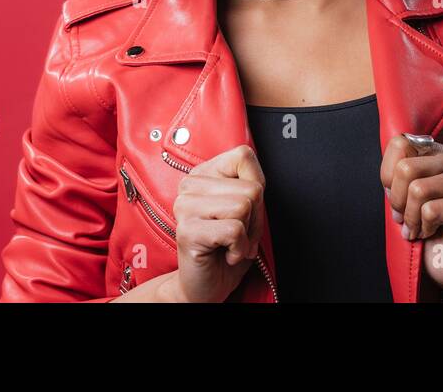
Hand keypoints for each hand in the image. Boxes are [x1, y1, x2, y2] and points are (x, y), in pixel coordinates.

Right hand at [170, 144, 266, 301]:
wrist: (206, 287)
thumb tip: (257, 180)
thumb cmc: (228, 247)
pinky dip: (239, 248)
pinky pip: (234, 230)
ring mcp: (184, 206)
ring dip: (247, 234)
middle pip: (251, 187)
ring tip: (230, 243)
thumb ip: (251, 186)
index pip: (244, 156)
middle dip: (255, 218)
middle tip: (237, 235)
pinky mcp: (187, 230)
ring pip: (244, 206)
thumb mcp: (247, 210)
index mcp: (203, 174)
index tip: (245, 211)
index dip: (257, 186)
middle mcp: (189, 185)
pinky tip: (225, 254)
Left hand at [380, 132, 442, 292]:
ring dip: (411, 218)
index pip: (400, 144)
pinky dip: (425, 227)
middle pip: (406, 168)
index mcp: (437, 152)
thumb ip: (395, 177)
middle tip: (405, 218)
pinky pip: (431, 211)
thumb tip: (391, 174)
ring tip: (418, 227)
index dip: (388, 176)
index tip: (398, 197)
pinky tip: (433, 232)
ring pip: (418, 190)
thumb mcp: (402, 197)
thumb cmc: (424, 227)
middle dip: (398, 201)